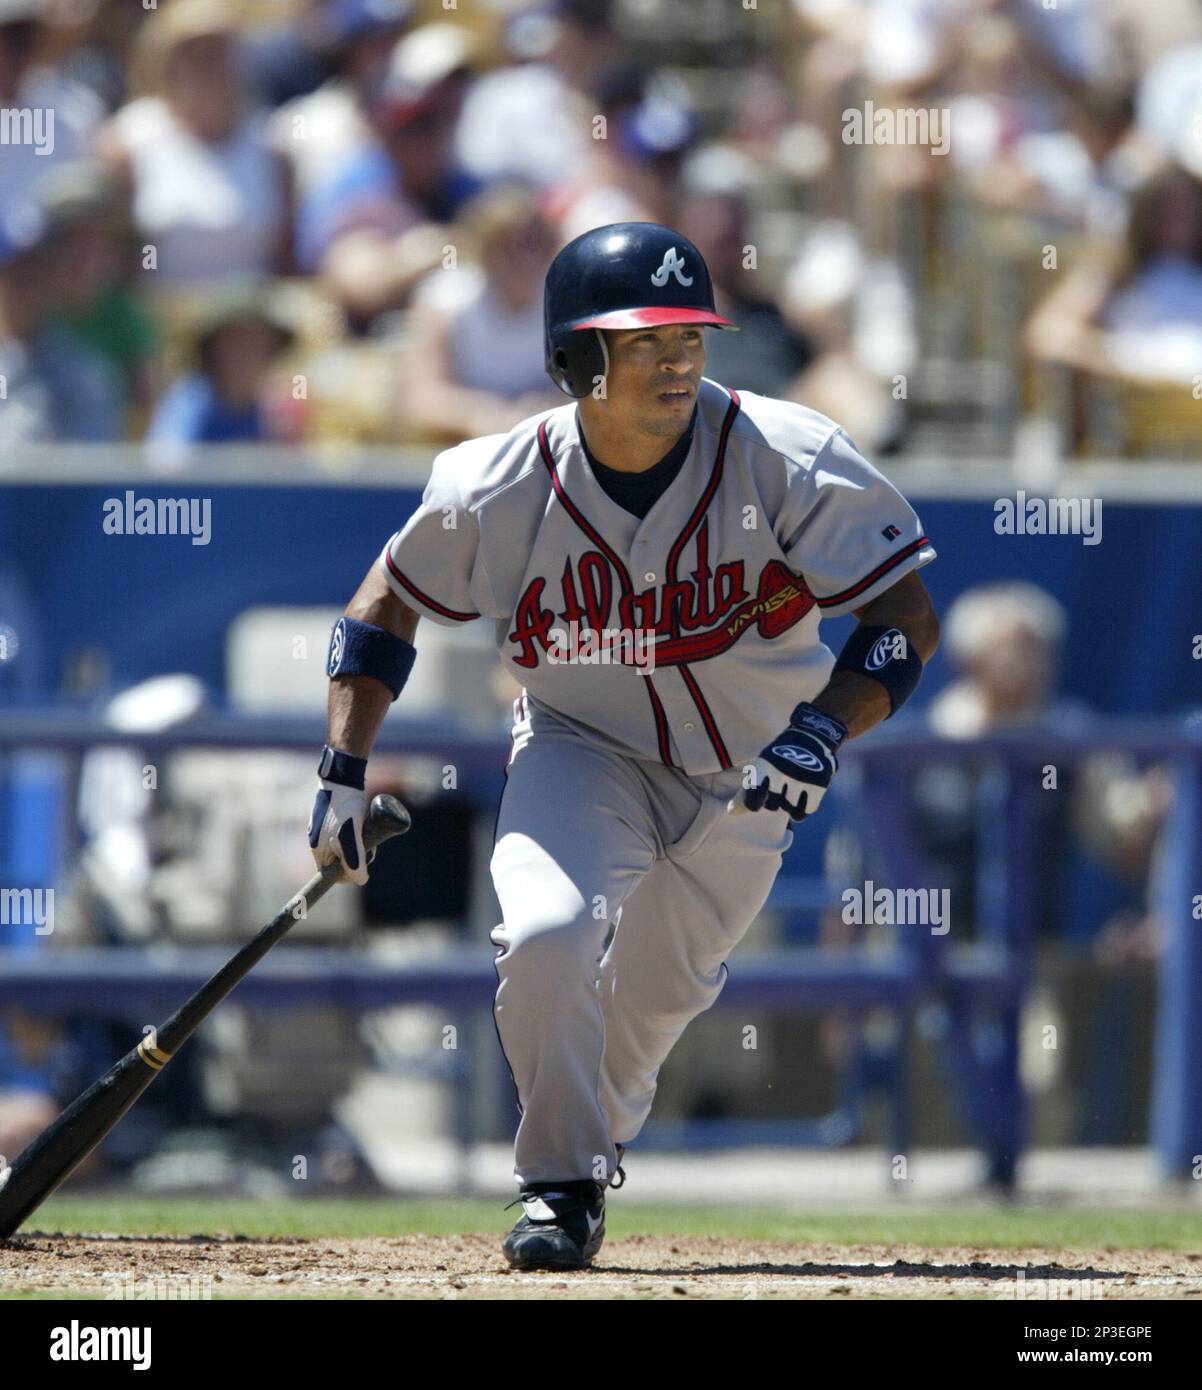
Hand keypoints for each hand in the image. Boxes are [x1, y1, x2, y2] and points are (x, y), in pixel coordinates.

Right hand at [308, 747, 371, 884]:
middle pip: (341, 862)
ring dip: (360, 846)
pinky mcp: (334, 821)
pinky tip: (365, 825)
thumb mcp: (350, 835)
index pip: (331, 876)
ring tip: (368, 833)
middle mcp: (319, 843)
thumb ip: (354, 858)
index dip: (348, 875)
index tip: (362, 867)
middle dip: (357, 858)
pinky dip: (358, 835)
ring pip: (347, 849)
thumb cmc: (343, 806)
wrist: (343, 778)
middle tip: (369, 846)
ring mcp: (325, 832)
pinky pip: (348, 836)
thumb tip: (360, 880)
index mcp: (317, 850)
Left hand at [728, 703, 847, 820]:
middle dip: (775, 800)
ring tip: (792, 791)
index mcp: (763, 767)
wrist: (812, 734)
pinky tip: (803, 797)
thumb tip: (732, 812)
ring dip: (790, 804)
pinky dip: (804, 808)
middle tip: (780, 789)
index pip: (752, 802)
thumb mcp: (761, 764)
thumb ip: (748, 788)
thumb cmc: (779, 754)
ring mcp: (800, 780)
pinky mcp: (818, 785)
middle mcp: (780, 774)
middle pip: (772, 806)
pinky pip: (806, 811)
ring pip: (790, 811)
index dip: (755, 803)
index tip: (760, 799)